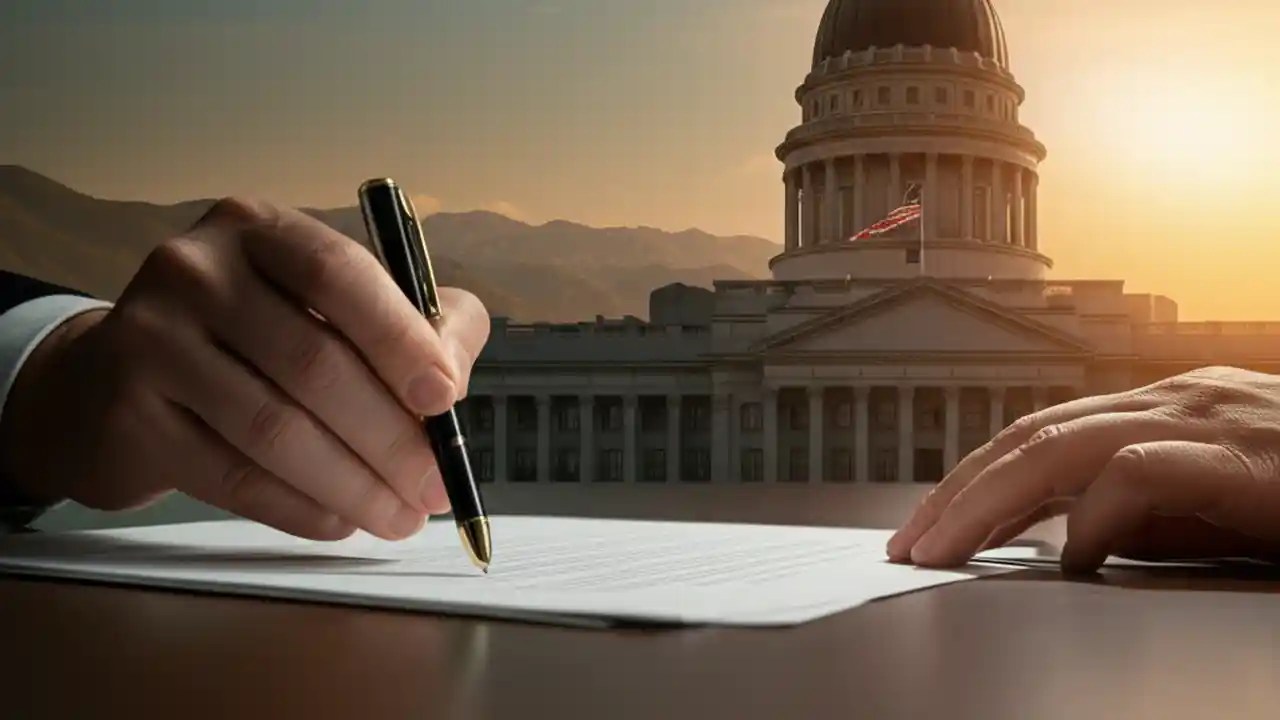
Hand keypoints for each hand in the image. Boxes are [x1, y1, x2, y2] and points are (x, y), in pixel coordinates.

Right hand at [0, 198, 489, 540]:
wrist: (109, 383)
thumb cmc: (246, 341)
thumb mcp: (324, 307)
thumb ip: (411, 324)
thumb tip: (452, 382)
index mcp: (255, 228)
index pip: (338, 274)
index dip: (400, 338)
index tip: (447, 398)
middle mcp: (194, 270)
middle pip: (314, 363)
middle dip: (391, 437)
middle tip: (436, 485)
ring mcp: (151, 340)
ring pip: (276, 429)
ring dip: (354, 486)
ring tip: (400, 516)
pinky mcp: (130, 415)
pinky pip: (234, 477)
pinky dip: (301, 508)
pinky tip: (341, 522)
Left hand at [887, 366, 1279, 572]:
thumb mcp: (1213, 509)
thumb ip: (1142, 514)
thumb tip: (1064, 540)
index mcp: (1159, 409)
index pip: (1037, 436)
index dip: (971, 481)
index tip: (924, 530)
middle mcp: (1172, 401)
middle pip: (1030, 437)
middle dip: (957, 493)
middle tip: (906, 547)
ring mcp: (1209, 420)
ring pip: (1063, 445)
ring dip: (990, 500)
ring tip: (943, 551)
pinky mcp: (1248, 458)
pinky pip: (1144, 472)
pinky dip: (1095, 515)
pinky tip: (1069, 559)